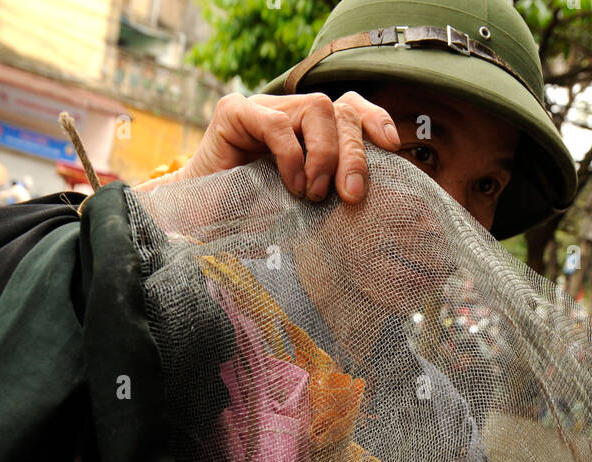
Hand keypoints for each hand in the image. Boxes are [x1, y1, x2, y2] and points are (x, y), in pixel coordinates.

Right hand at [141, 91, 399, 202]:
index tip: (392, 147)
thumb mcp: (304, 208)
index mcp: (308, 133)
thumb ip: (331, 194)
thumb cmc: (252, 220)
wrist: (198, 225)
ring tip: (312, 194)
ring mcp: (262, 109)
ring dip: (324, 155)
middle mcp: (288, 114)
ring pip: (316, 108)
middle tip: (351, 195)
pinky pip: (278, 124)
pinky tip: (292, 186)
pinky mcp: (235, 113)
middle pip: (339, 110)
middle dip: (354, 153)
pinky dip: (292, 156)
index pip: (349, 107)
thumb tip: (370, 203)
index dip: (373, 120)